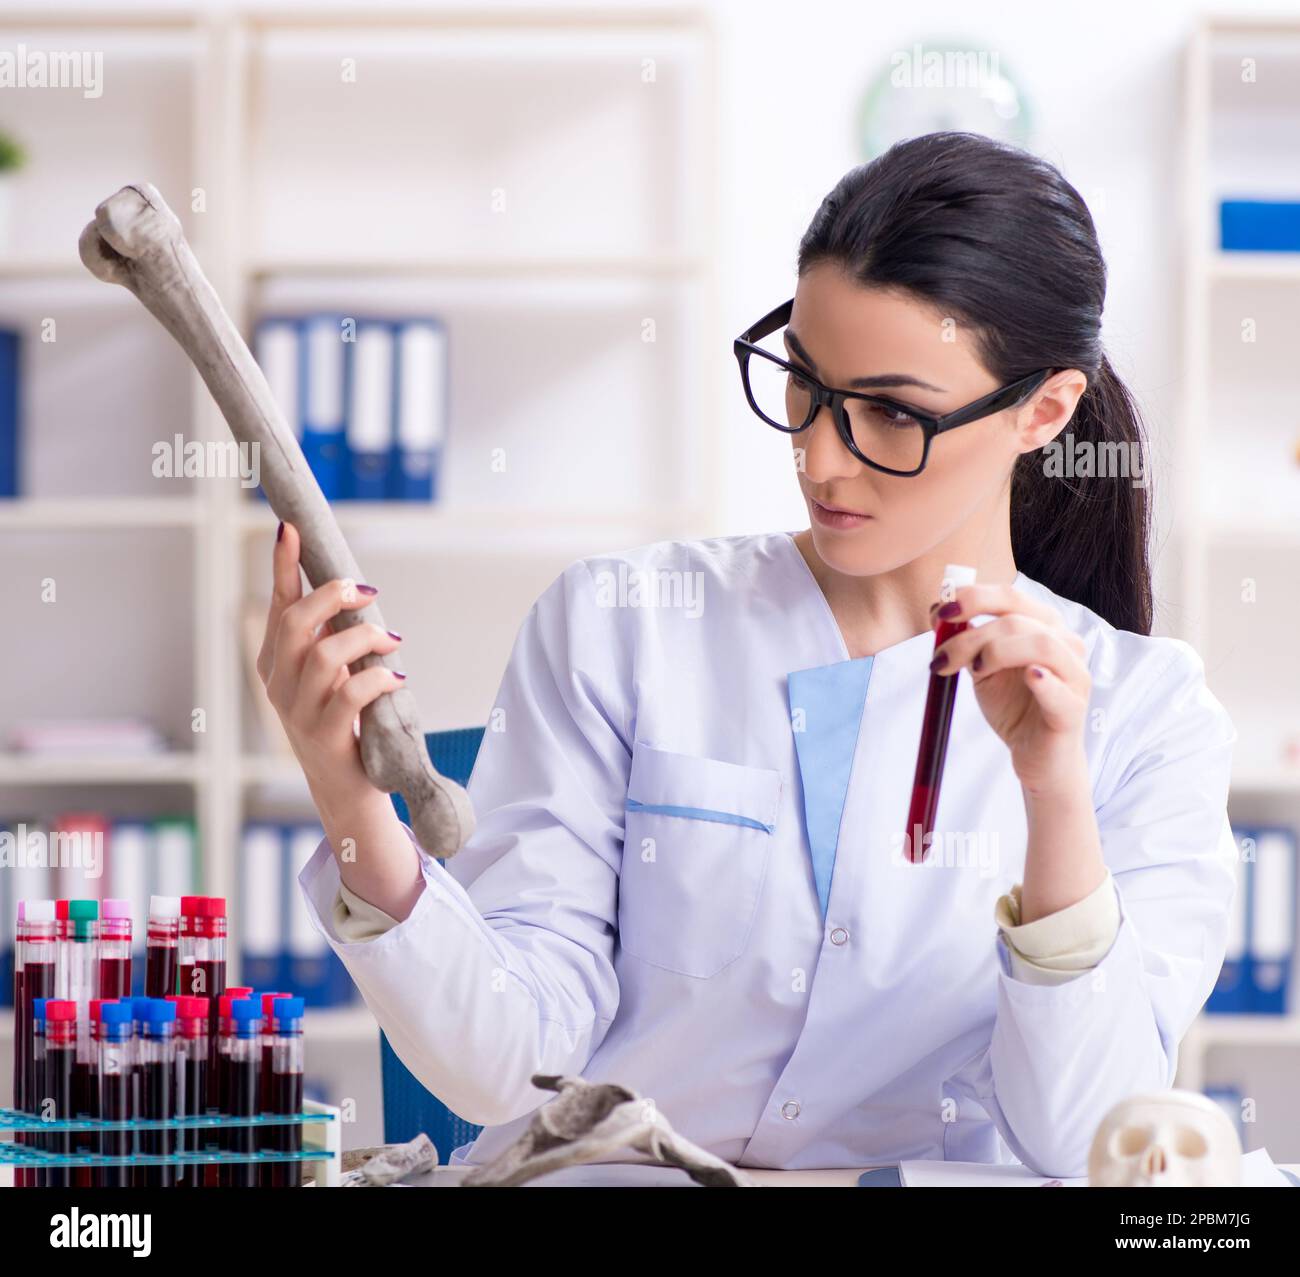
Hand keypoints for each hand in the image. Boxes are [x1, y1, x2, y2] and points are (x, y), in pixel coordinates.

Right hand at [256, 521, 407, 807]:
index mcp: (274, 663)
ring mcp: (296, 712)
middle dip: (333, 596)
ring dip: (364, 638)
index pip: (277, 605)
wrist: (346, 787)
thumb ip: (333, 638)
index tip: (290, 529)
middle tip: (366, 592)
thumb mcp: (332, 673)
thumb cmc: (344, 721)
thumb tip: (352, 591)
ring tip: (390, 641)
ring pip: (324, 655)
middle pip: (297, 622)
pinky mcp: (323, 735)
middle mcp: (277, 684)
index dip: (282, 566)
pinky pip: (350, 693)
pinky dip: (378, 678)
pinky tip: (396, 678)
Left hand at [928, 582, 1090, 796]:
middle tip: (942, 656)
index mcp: (1042, 625)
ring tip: (973, 671)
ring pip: (1040, 644)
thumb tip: (937, 611)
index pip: (1009, 596)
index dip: (972, 598)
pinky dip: (1044, 680)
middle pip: (1017, 619)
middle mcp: (1064, 642)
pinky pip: (1061, 690)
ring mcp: (1073, 674)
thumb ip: (966, 640)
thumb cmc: (1012, 705)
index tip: (939, 613)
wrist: (1035, 754)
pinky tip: (1029, 676)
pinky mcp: (1073, 708)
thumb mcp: (981, 668)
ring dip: (996, 652)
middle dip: (972, 634)